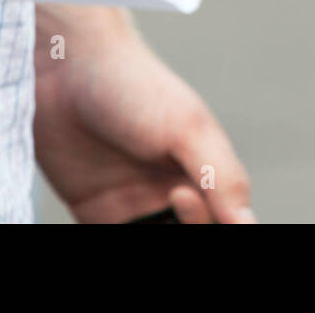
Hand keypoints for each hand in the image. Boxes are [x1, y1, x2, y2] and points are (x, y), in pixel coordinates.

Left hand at [34, 7, 253, 223]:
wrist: (66, 66)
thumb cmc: (135, 86)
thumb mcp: (187, 128)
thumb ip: (223, 179)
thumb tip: (248, 226)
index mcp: (208, 174)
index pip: (228, 222)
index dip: (209, 221)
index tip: (180, 194)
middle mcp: (174, 196)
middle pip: (194, 235)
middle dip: (189, 229)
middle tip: (168, 198)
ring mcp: (134, 207)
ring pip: (156, 242)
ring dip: (152, 241)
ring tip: (130, 213)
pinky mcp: (96, 214)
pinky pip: (115, 243)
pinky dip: (118, 247)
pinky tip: (110, 222)